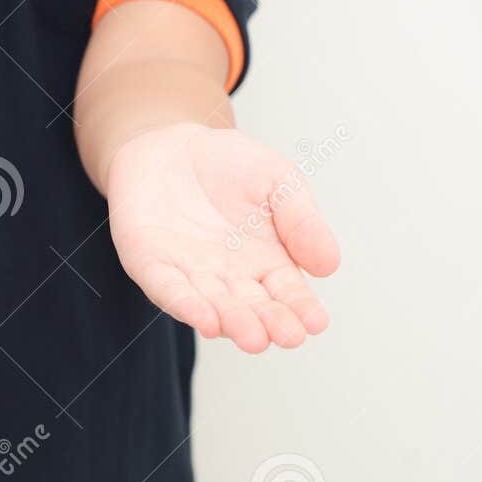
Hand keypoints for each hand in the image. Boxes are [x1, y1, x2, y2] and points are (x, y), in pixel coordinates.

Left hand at [105, 123, 340, 352]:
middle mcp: (229, 277)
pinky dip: (186, 305)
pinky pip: (169, 289)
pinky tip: (206, 320)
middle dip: (269, 323)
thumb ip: (302, 220)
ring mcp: (190, 274)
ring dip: (232, 323)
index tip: (316, 323)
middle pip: (252, 307)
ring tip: (254, 339)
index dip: (301, 308)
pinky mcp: (152, 265)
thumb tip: (329, 266)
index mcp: (266, 260)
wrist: (169, 142)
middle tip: (288, 337)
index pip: (287, 293)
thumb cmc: (227, 164)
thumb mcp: (278, 181)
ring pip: (213, 306)